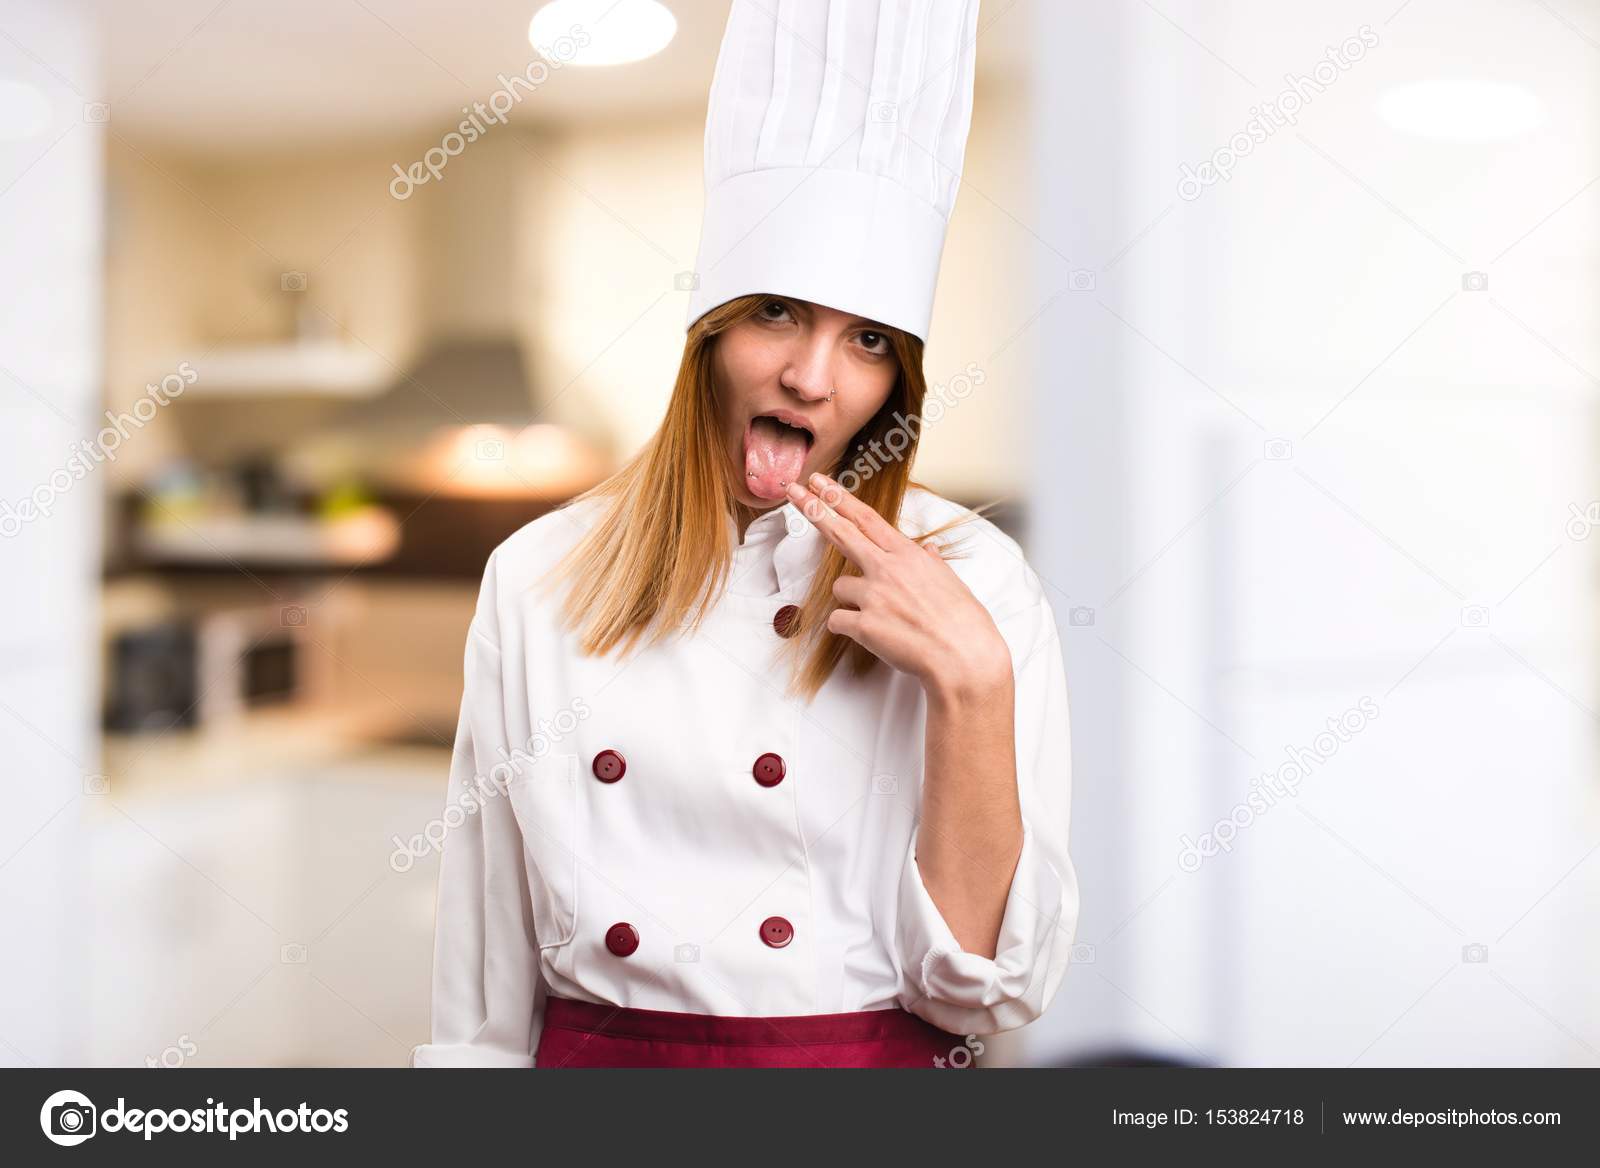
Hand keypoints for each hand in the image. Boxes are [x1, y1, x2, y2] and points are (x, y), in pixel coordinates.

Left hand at [785, 472, 1011, 702]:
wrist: (964, 658)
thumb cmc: (964, 624)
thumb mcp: (952, 582)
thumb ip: (932, 563)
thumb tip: (928, 550)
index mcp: (908, 555)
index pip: (867, 519)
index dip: (840, 499)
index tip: (822, 484)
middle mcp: (887, 569)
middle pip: (841, 532)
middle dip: (813, 509)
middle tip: (794, 491)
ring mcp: (873, 596)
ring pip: (841, 587)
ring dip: (852, 599)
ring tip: (883, 617)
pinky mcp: (863, 625)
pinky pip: (838, 621)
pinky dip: (848, 628)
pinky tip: (872, 636)